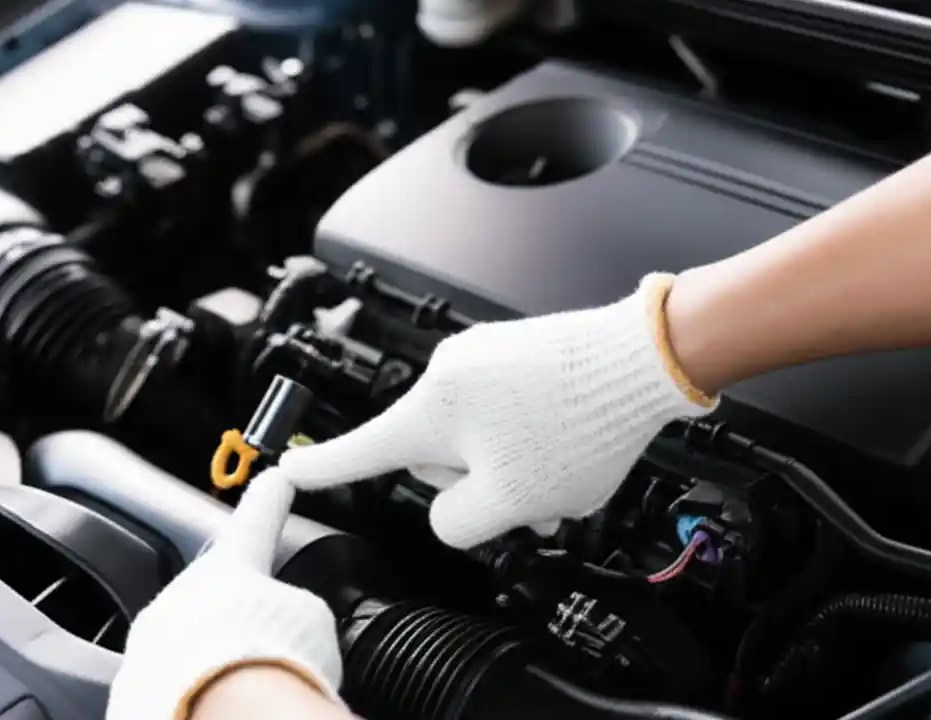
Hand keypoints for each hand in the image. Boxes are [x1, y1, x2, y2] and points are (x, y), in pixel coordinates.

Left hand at [106, 469, 342, 719]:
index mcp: (228, 567)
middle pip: (210, 598)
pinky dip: (183, 701)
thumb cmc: (271, 661)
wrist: (222, 716)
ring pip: (181, 647)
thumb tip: (288, 622)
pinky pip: (161, 690)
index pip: (255, 521)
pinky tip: (205, 710)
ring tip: (234, 690)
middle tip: (259, 653)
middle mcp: (179, 596)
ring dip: (205, 664)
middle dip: (231, 621)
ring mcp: (148, 643)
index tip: (275, 478)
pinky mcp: (127, 692)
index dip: (269, 500)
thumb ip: (291, 607)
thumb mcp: (308, 619)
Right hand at [281, 275, 713, 548]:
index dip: (323, 470)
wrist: (643, 359)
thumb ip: (460, 523)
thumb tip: (451, 510)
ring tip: (561, 464)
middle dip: (477, 482)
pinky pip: (504, 407)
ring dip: (511, 463)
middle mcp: (446, 375)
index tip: (287, 470)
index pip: (363, 451)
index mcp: (431, 412)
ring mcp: (481, 357)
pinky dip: (529, 435)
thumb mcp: (511, 503)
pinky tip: (571, 440)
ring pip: (477, 434)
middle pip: (435, 455)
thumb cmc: (579, 426)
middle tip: (529, 492)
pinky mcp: (516, 351)